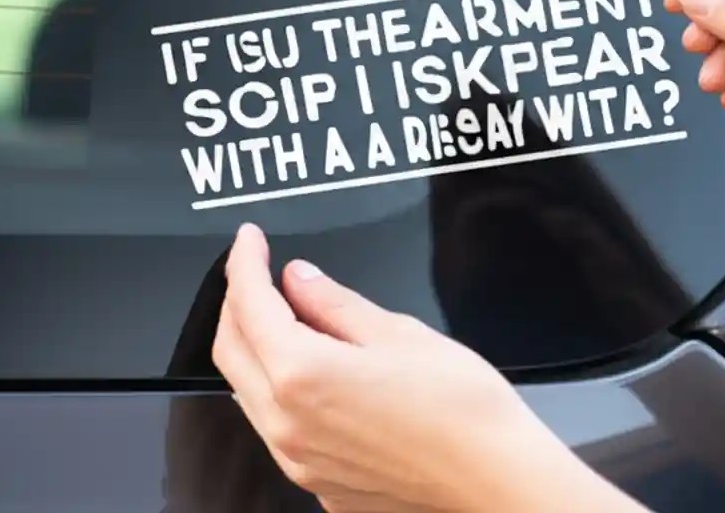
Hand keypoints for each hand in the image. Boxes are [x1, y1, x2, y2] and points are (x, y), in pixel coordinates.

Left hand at [213, 223, 646, 512]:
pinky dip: (279, 390)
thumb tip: (300, 280)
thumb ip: (336, 304)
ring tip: (288, 318)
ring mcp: (298, 460)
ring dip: (255, 349)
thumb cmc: (461, 409)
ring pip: (246, 391)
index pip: (249, 305)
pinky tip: (313, 371)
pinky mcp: (317, 482)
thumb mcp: (400, 333)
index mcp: (302, 374)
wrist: (494, 475)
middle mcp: (287, 424)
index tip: (249, 241)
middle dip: (237, 304)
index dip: (244, 264)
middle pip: (230, 350)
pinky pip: (276, 428)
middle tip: (257, 273)